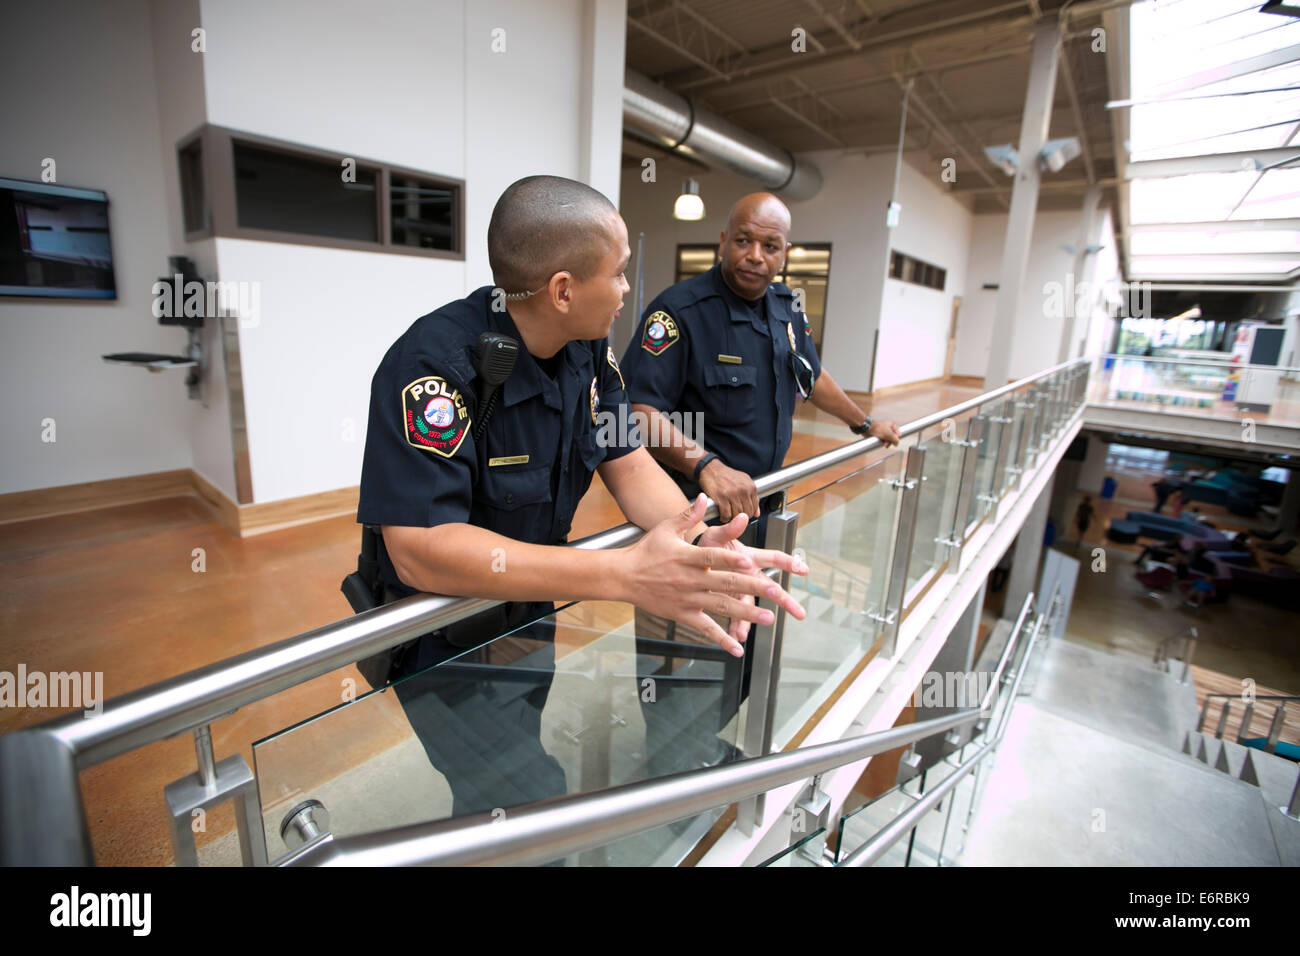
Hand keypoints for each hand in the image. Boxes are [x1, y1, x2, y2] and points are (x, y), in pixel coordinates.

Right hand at [620, 495, 806, 656]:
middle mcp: (690, 579)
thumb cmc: (647, 551)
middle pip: (725, 583)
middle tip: (775, 591)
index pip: (712, 558)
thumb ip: (689, 515)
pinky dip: (722, 639)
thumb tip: (705, 498)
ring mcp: (688, 599)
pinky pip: (706, 629)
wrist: (624, 577)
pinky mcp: (683, 614)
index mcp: (688, 557)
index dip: (730, 560)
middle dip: (752, 588)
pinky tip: (738, 648)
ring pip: (721, 607)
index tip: (748, 562)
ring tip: (768, 618)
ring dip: (746, 614)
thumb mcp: (666, 529)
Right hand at [697, 458, 759, 522]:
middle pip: (746, 513)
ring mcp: (732, 493)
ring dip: (732, 519)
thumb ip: (752, 497)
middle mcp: (743, 490)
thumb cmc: (726, 476)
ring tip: (728, 516)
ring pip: (736, 515)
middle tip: (734, 516)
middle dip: (740, 517)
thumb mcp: (743, 482)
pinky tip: (722, 515)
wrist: (711, 469)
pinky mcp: (721, 497)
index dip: (748, 513)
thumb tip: (757, 513)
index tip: (742, 514)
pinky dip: (724, 518)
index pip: (754, 507)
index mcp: (750, 486)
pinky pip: (726, 514)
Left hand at [697, 510, 809, 645]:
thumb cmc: (706, 544)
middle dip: (786, 601)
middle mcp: (749, 575)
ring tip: (750, 630)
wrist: (690, 559)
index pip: (774, 558)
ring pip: (751, 606)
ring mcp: (740, 590)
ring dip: (752, 619)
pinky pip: (734, 615)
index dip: (789, 562)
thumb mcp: (716, 535)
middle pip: (771, 589)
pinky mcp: (728, 600)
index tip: (803, 569)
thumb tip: (742, 517)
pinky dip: (735, 626)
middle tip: (799, 613)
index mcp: (750, 557)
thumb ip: (729, 529)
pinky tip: (736, 638)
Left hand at [869, 419, 901, 445]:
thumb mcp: (889, 434)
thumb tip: (896, 444)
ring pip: (888, 440)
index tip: (894, 441)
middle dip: (890, 442)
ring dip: (886, 443)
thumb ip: (895, 439)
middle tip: (886, 444)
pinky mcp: (880, 435)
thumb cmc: (877, 429)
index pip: (898, 433)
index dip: (896, 438)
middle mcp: (889, 428)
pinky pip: (884, 440)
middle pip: (893, 437)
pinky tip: (881, 443)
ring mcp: (884, 432)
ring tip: (883, 444)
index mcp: (892, 425)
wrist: (867, 429)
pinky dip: (883, 442)